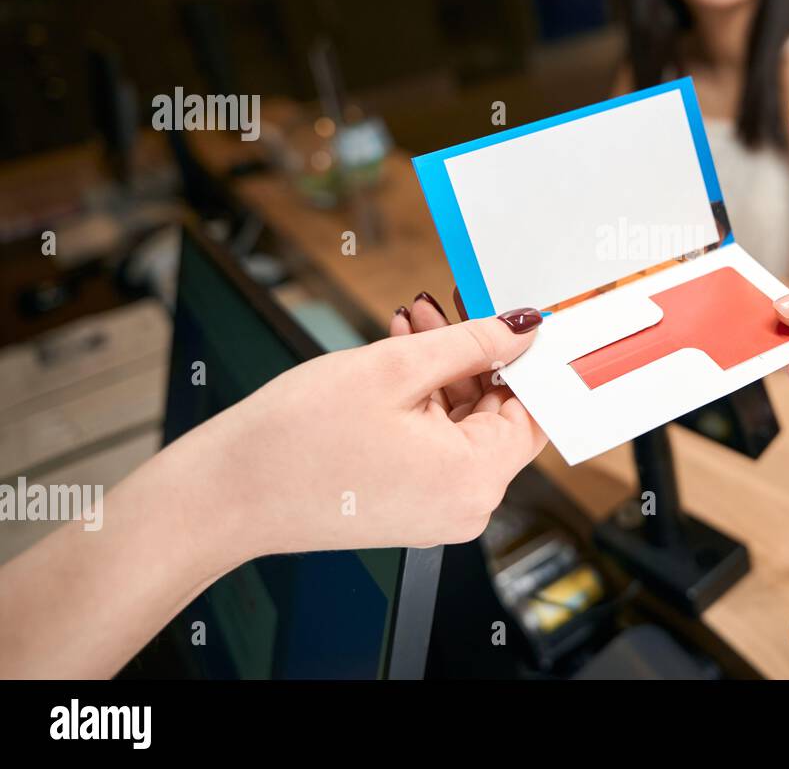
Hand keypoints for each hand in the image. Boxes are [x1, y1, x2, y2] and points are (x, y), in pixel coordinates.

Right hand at [193, 296, 547, 560]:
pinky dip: (423, 403)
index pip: (536, 412)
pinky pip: (436, 446)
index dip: (526, 359)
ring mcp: (437, 511)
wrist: (223, 494)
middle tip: (442, 306)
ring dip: (444, 372)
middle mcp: (466, 507)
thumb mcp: (397, 368)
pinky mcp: (409, 506)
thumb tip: (522, 328)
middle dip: (473, 355)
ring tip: (410, 326)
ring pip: (463, 425)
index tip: (511, 320)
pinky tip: (398, 361)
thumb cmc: (295, 439)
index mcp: (475, 480)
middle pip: (497, 415)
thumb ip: (471, 342)